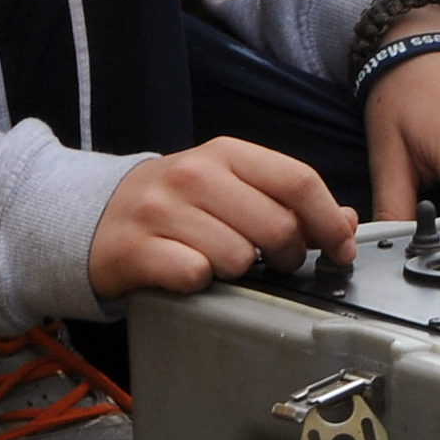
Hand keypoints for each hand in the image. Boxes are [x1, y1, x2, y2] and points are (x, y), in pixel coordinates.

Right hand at [88, 138, 356, 299]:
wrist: (94, 217)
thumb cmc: (174, 204)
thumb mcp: (229, 186)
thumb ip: (286, 199)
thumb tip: (345, 223)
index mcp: (224, 154)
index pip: (297, 180)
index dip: (328, 220)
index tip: (340, 248)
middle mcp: (193, 175)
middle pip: (275, 225)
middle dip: (287, 256)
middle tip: (274, 263)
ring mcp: (161, 211)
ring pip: (237, 257)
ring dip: (239, 272)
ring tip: (219, 263)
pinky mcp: (136, 249)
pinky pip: (194, 277)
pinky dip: (200, 285)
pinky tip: (188, 273)